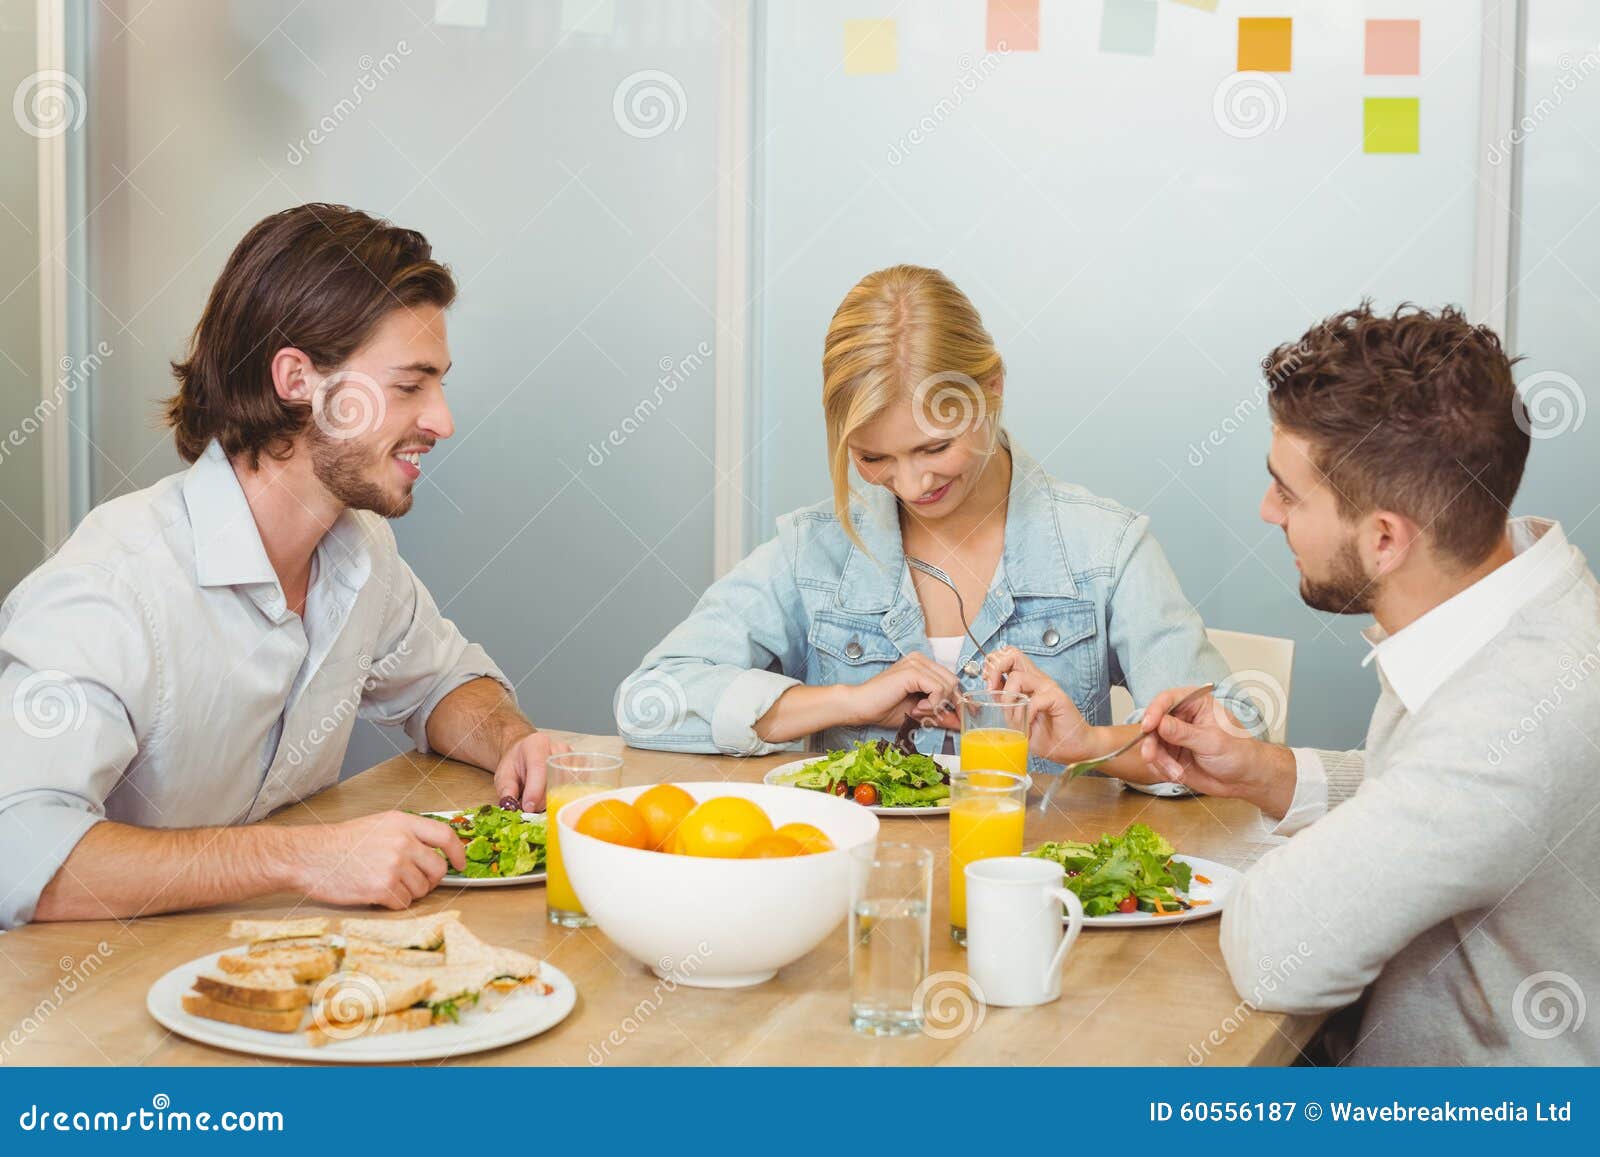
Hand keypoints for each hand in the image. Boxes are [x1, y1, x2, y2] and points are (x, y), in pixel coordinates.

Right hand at [292, 811, 465, 909]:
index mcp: (403, 823)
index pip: (445, 836)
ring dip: (409, 892)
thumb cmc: (341, 843)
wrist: (310, 857)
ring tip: (387, 884)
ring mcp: (394, 865)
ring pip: (421, 889)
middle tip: (415, 882)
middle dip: (430, 880)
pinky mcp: (383, 888)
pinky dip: (394, 903)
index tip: (460, 864)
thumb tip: (434, 852)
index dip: (458, 852)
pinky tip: (378, 894)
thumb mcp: (379, 825)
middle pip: (437, 869)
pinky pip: (404, 903)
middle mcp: (402, 842)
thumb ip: (407, 834)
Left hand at [493, 730, 570, 812]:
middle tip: (529, 806)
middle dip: (541, 800)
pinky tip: (550, 797)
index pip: (539, 768)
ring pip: (566, 787)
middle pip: (555, 780)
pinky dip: (562, 798)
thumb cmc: (516, 763)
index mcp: (536, 745)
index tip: (528, 807)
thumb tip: (511, 806)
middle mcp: (558, 749)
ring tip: (538, 798)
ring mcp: (571, 758)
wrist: (526, 753)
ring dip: (551, 800)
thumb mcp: (504, 774)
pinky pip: (574, 789)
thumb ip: (506, 789)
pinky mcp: (580, 768)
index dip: (534, 791)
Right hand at [846, 653, 961, 730]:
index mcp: (922, 665)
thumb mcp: (919, 713)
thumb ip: (939, 715)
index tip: (956, 719)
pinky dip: (933, 703)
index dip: (956, 701)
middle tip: (926, 715)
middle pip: (953, 681)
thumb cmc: (883, 708)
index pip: (951, 680)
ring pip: (948, 685)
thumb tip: (959, 722)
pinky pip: (938, 688)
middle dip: (946, 704)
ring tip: (917, 711)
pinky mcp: (912, 671)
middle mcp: (920, 659)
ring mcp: (916, 663)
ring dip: (937, 704)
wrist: (860, 707)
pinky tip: (917, 708)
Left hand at [982, 646, 1093, 762]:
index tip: (987, 683)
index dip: (994, 665)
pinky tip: (1027, 726)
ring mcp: (1048, 687)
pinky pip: (1033, 700)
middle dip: (996, 669)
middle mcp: (1037, 680)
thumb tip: (990, 692)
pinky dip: (1025, 715)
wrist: (1071, 749)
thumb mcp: (1017, 720)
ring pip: (1017, 677)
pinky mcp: (1057, 698)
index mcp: (1028, 682)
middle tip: (992, 689)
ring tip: (1013, 720)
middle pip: (1013, 654)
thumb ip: (1006, 705)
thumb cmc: (1047, 736)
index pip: (1008, 658)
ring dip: (1008, 701)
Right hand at [1138, 686, 1294, 814]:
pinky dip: (1161, 769)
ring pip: (1152, 744)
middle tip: (1152, 756)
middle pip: (1153, 723)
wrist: (1245, 779)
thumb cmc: (1238, 753)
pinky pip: (1155, 760)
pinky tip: (1176, 774)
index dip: (1154, 711)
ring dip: (1159, 760)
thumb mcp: (1212, 741)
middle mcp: (1182, 717)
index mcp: (1196, 703)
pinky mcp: (1171, 754)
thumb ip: (1184, 733)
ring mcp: (1175, 737)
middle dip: (1151, 742)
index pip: (1167, 699)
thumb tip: (1160, 723)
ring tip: (1176, 772)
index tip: (1148, 726)